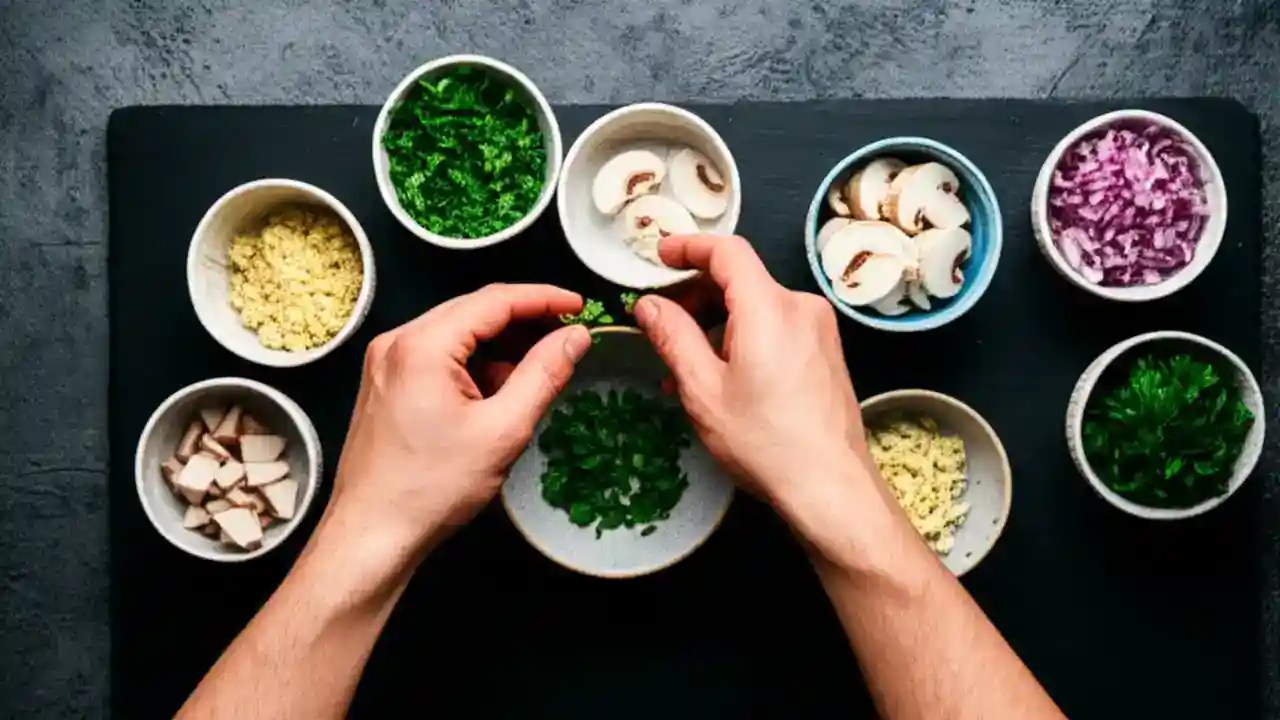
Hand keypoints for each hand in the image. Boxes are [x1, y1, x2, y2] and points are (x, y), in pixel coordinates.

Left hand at [323, 284, 591, 559]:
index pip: (494, 300)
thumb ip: (544, 375)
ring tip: (540, 369)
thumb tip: (574, 338)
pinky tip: (500, 392)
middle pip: (473, 311)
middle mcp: (397, 343)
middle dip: (524, 320)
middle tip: (567, 335)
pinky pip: (438, 358)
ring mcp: (387, 364)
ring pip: (457, 334)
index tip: (580, 306)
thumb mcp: (502, 431)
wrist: (371, 536)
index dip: (544, 297)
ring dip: (500, 346)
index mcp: (422, 345)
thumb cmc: (431, 489)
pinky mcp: (386, 385)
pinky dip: (474, 366)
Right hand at [633, 235, 876, 533]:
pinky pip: (775, 329)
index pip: (727, 252)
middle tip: (660, 324)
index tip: (660, 255)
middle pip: (740, 280)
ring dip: (715, 325)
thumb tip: (649, 304)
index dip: (688, 247)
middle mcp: (800, 308)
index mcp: (769, 308)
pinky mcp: (825, 352)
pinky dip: (741, 340)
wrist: (831, 487)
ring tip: (681, 366)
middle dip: (695, 296)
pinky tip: (717, 376)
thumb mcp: (704, 390)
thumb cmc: (767, 443)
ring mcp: (818, 330)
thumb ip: (673, 337)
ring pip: (755, 308)